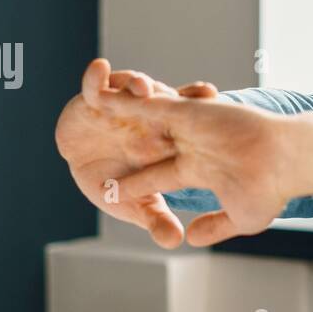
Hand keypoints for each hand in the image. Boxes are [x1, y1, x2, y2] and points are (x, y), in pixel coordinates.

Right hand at [54, 59, 219, 247]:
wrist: (82, 166)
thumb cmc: (117, 183)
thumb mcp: (135, 204)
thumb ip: (155, 219)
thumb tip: (175, 242)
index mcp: (164, 141)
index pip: (193, 131)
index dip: (212, 126)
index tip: (231, 120)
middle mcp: (148, 119)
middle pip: (173, 104)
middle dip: (187, 97)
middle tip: (204, 94)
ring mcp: (123, 107)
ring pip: (138, 91)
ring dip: (140, 85)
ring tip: (141, 87)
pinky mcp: (93, 100)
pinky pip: (96, 85)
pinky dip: (96, 77)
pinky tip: (98, 69)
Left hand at [92, 91, 312, 247]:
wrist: (285, 163)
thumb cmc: (271, 190)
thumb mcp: (241, 218)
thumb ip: (214, 227)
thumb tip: (189, 238)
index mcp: (197, 169)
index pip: (158, 178)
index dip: (136, 186)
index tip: (116, 194)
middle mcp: (188, 144)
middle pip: (145, 144)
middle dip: (122, 148)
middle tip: (94, 153)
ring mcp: (186, 124)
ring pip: (143, 118)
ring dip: (117, 113)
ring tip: (87, 109)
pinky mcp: (185, 109)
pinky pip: (146, 100)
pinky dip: (121, 96)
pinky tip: (96, 94)